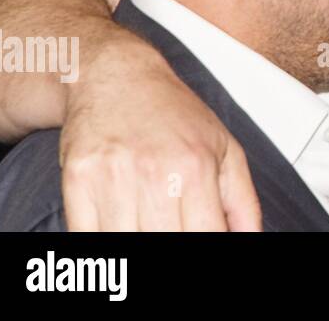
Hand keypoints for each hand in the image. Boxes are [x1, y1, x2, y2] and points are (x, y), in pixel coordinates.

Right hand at [59, 35, 261, 230]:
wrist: (117, 76)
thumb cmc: (176, 116)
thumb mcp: (226, 148)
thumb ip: (243, 202)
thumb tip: (251, 241)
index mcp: (196, 168)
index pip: (206, 237)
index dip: (207, 252)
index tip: (201, 244)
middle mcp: (155, 173)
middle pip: (164, 245)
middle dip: (170, 248)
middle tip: (171, 230)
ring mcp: (113, 178)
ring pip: (125, 246)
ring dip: (136, 246)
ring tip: (147, 226)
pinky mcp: (77, 180)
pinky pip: (86, 236)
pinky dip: (102, 244)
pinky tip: (117, 228)